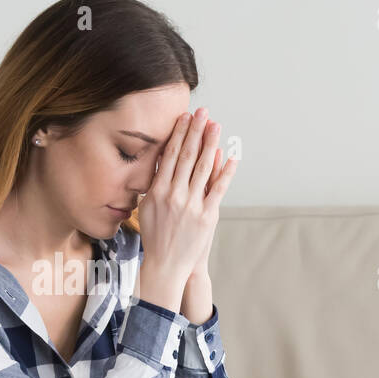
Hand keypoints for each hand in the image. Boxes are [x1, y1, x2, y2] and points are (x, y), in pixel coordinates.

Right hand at [135, 107, 237, 311]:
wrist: (165, 265)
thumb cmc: (155, 237)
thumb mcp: (147, 208)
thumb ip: (154, 185)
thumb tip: (160, 162)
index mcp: (157, 192)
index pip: (169, 156)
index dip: (178, 134)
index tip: (184, 117)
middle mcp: (174, 195)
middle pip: (186, 157)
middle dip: (195, 132)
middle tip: (202, 112)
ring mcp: (191, 206)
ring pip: (203, 168)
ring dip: (210, 144)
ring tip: (215, 126)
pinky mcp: (207, 216)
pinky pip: (219, 189)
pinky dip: (226, 172)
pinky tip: (231, 156)